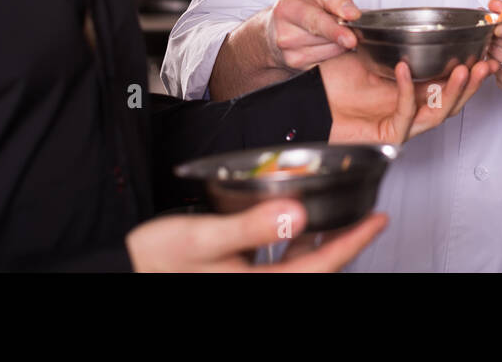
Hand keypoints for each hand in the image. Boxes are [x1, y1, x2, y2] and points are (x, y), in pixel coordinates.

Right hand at [126, 199, 386, 271]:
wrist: (122, 271)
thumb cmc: (154, 260)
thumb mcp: (202, 239)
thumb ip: (249, 226)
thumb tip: (296, 212)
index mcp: (259, 287)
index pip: (320, 265)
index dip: (353, 242)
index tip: (378, 220)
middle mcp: (260, 289)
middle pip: (316, 268)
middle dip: (341, 242)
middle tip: (365, 217)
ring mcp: (250, 284)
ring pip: (298, 265)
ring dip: (316, 242)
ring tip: (332, 216)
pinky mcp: (238, 278)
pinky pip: (278, 264)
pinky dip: (290, 244)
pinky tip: (288, 225)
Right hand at [263, 0, 360, 70]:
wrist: (274, 30)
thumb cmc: (299, 8)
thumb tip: (353, 14)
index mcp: (287, 9)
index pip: (315, 22)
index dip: (335, 30)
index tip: (351, 38)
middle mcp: (285, 34)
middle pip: (327, 39)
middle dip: (344, 32)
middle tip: (347, 24)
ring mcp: (290, 54)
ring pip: (331, 52)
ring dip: (341, 44)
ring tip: (334, 32)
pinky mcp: (298, 68)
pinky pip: (328, 62)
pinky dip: (335, 54)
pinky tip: (327, 44)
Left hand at [319, 51, 493, 143]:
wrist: (311, 102)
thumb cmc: (335, 82)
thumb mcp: (368, 52)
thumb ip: (391, 41)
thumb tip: (409, 18)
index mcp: (412, 92)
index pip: (448, 83)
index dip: (468, 70)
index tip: (483, 53)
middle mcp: (411, 109)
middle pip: (452, 101)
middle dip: (472, 83)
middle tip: (486, 64)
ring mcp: (401, 124)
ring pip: (438, 112)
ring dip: (453, 91)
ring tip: (463, 70)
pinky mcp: (388, 135)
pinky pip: (405, 114)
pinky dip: (408, 91)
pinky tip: (407, 70)